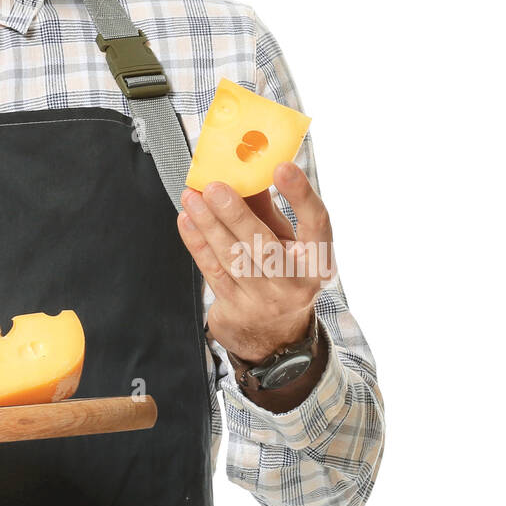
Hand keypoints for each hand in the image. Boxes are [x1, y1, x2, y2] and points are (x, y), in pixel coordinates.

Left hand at [177, 161, 334, 362]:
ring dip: (208, 224)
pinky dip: (197, 243)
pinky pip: (212, 271)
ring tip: (192, 197)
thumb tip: (246, 175)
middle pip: (264, 243)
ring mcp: (265, 300)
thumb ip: (268, 211)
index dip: (301, 195)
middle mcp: (295, 283)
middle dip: (235, 212)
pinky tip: (187, 220)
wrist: (275, 338)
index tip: (282, 167)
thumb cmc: (282, 277)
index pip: (317, 223)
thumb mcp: (286, 245)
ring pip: (232, 257)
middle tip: (214, 187)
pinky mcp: (236, 310)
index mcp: (317, 261)